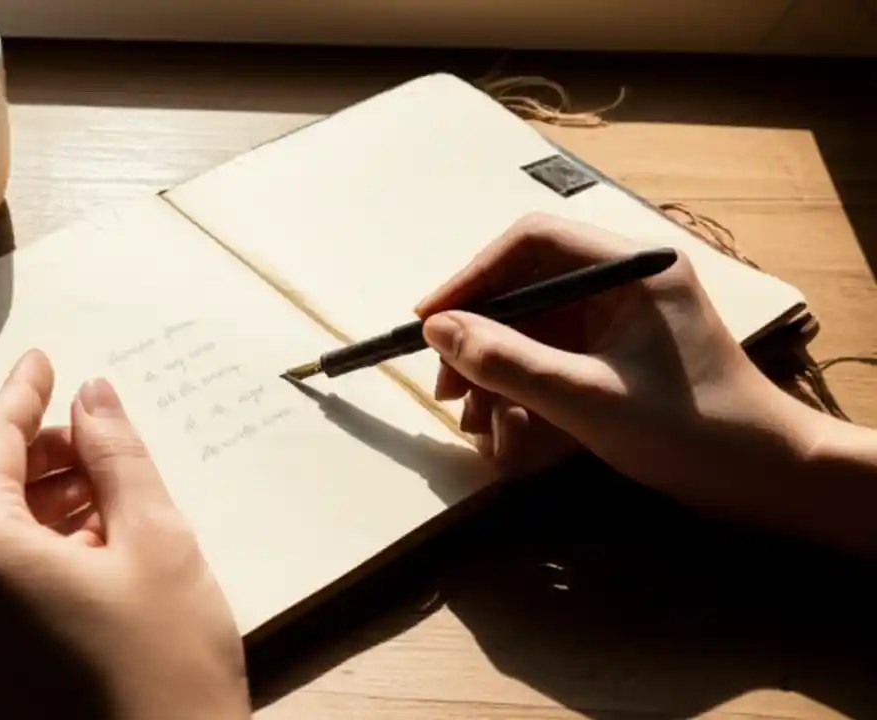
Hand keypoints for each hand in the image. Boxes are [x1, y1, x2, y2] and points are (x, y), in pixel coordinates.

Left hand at [0, 350, 248, 719]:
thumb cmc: (168, 677)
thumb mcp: (159, 544)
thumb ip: (117, 458)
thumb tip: (93, 399)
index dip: (21, 394)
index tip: (44, 364)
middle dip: (18, 450)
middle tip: (81, 439)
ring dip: (24, 502)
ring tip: (100, 499)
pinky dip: (19, 556)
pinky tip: (85, 557)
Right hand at [414, 213, 821, 508]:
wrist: (767, 478)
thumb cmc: (690, 430)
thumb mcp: (587, 399)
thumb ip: (508, 362)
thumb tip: (436, 330)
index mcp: (631, 267)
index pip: (532, 244)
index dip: (472, 278)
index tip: (428, 321)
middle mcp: (623, 280)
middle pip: (527, 286)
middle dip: (479, 337)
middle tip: (445, 387)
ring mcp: (621, 317)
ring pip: (533, 326)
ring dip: (495, 369)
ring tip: (472, 419)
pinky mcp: (618, 352)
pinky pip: (552, 355)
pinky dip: (523, 387)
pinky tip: (504, 426)